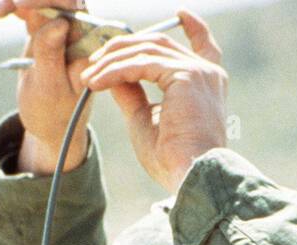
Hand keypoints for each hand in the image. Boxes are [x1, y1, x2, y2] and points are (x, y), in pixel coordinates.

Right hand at [0, 0, 91, 171]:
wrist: (50, 125)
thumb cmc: (55, 113)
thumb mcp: (51, 88)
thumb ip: (52, 56)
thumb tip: (60, 23)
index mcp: (86, 41)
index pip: (69, 4)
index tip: (18, 5)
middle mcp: (75, 25)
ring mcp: (57, 22)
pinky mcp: (41, 25)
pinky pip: (21, 3)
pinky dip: (2, 3)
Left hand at [80, 9, 227, 193]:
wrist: (190, 176)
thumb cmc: (172, 160)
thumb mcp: (145, 120)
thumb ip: (132, 94)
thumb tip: (113, 74)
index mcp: (206, 85)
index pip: (204, 46)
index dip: (193, 27)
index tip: (181, 14)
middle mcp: (207, 74)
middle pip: (159, 44)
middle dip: (123, 49)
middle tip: (94, 62)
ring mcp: (199, 71)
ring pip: (146, 51)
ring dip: (112, 61)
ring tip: (89, 77)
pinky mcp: (186, 74)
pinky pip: (142, 64)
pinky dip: (115, 71)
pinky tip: (97, 82)